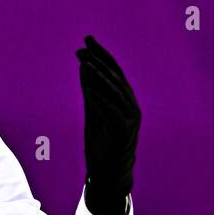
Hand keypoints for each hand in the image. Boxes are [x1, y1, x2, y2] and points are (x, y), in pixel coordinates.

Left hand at [76, 34, 140, 214]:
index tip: (87, 41)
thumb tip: (84, 66)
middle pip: (115, 78)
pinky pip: (110, 109)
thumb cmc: (102, 145)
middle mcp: (131, 106)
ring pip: (114, 91)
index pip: (114, 72)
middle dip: (98, 61)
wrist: (109, 173)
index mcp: (125, 100)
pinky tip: (87, 87)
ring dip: (98, 76)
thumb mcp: (93, 112)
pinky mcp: (124, 130)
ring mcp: (130, 118)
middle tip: (82, 47)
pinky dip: (99, 97)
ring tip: (84, 62)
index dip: (101, 55)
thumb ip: (90, 91)